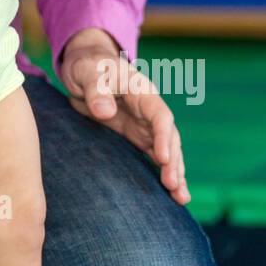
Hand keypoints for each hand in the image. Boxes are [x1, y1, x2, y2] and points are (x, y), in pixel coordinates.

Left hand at [59, 31, 189, 205]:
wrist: (85, 68)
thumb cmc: (88, 66)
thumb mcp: (88, 72)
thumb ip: (96, 90)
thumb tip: (106, 112)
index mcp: (142, 92)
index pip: (160, 116)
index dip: (163, 137)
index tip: (162, 158)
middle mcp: (149, 110)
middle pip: (169, 137)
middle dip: (173, 161)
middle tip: (172, 187)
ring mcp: (144, 125)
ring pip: (166, 150)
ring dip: (174, 173)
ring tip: (181, 199)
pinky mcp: (136, 137)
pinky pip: (154, 156)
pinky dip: (164, 173)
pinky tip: (173, 195)